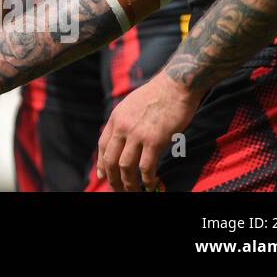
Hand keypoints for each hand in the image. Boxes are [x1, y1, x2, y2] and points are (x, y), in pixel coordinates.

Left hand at [96, 71, 199, 190]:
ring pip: (126, 167)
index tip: (102, 175)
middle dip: (112, 179)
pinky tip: (151, 184)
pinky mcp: (155, 140)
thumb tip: (123, 138)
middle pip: (110, 160)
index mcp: (116, 118)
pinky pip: (146, 167)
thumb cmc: (158, 94)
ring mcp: (137, 134)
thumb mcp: (131, 104)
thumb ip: (125, 121)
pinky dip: (147, 179)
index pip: (102, 146)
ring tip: (133, 192)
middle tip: (117, 190)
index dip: (101, 163)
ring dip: (128, 183)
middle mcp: (122, 127)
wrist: (175, 85)